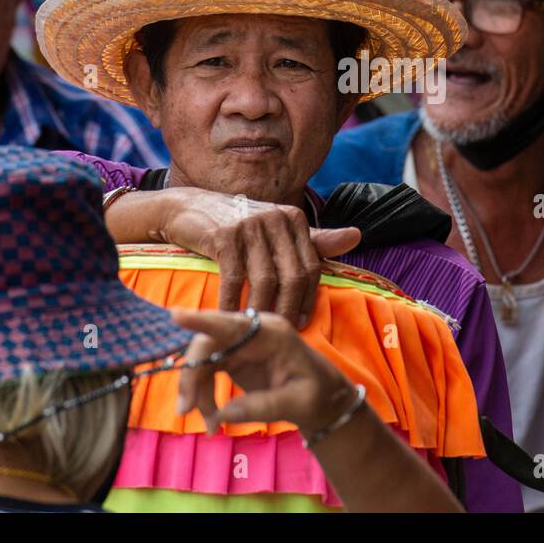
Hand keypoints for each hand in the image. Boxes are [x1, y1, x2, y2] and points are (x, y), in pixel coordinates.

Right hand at [151, 188, 360, 325]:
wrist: (187, 208)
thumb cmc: (237, 224)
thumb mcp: (277, 229)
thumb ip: (314, 239)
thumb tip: (357, 235)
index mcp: (294, 218)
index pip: (311, 267)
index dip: (307, 299)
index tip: (299, 322)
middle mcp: (276, 218)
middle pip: (292, 276)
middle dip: (288, 310)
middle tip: (280, 334)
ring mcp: (250, 225)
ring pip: (266, 281)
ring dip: (262, 311)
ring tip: (257, 331)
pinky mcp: (224, 235)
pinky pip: (235, 279)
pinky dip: (234, 303)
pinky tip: (231, 319)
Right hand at [172, 308, 357, 436]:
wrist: (322, 397)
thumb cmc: (317, 394)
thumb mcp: (298, 404)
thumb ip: (264, 407)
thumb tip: (224, 414)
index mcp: (272, 334)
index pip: (232, 324)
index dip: (202, 320)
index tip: (176, 315)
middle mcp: (252, 332)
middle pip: (208, 344)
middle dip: (191, 376)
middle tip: (185, 411)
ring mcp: (240, 343)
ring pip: (202, 360)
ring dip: (196, 392)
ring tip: (210, 425)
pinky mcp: (232, 357)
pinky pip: (206, 371)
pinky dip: (203, 395)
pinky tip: (212, 419)